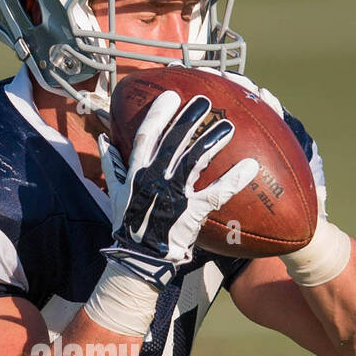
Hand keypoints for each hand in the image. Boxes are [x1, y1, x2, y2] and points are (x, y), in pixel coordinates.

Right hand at [98, 90, 258, 287]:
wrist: (137, 259)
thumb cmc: (128, 226)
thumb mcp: (116, 193)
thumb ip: (112, 165)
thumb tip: (103, 140)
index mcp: (136, 173)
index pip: (146, 136)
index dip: (158, 114)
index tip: (170, 96)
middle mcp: (154, 180)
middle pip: (173, 142)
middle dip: (189, 118)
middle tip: (203, 100)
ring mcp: (173, 195)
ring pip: (194, 160)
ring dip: (211, 140)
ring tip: (228, 125)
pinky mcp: (191, 213)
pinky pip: (216, 193)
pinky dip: (234, 179)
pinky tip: (251, 166)